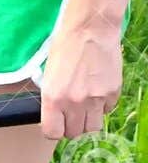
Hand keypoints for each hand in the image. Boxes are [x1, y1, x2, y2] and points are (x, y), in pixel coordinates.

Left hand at [41, 16, 123, 138]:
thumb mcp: (49, 75)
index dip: (53, 130)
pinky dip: (103, 106)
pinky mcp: (113, 91)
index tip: (55, 124)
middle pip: (74, 133)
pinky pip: (108, 110)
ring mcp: (96, 98)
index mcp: (53, 99)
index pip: (52, 133)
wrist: (90, 29)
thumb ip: (52, 99)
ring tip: (85, 108)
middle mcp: (74, 102)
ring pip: (93, 127)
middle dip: (71, 127)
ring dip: (88, 121)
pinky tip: (97, 91)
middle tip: (70, 115)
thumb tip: (54, 114)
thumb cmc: (65, 48)